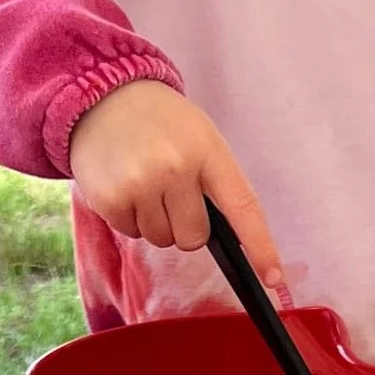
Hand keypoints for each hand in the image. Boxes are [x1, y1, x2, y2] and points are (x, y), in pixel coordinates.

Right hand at [68, 81, 286, 291]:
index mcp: (208, 152)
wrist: (101, 96)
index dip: (261, 247)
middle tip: (170, 192)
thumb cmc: (159, 122)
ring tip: (143, 181)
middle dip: (185, 226)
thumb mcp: (199, 137)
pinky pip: (132, 234)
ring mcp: (141, 185)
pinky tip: (123, 185)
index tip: (273, 278)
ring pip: (161, 240)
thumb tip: (230, 237)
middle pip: (194, 238)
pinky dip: (129, 217)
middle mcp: (176, 168)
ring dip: (154, 220)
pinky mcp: (110, 199)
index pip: (242, 207)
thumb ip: (215, 181)